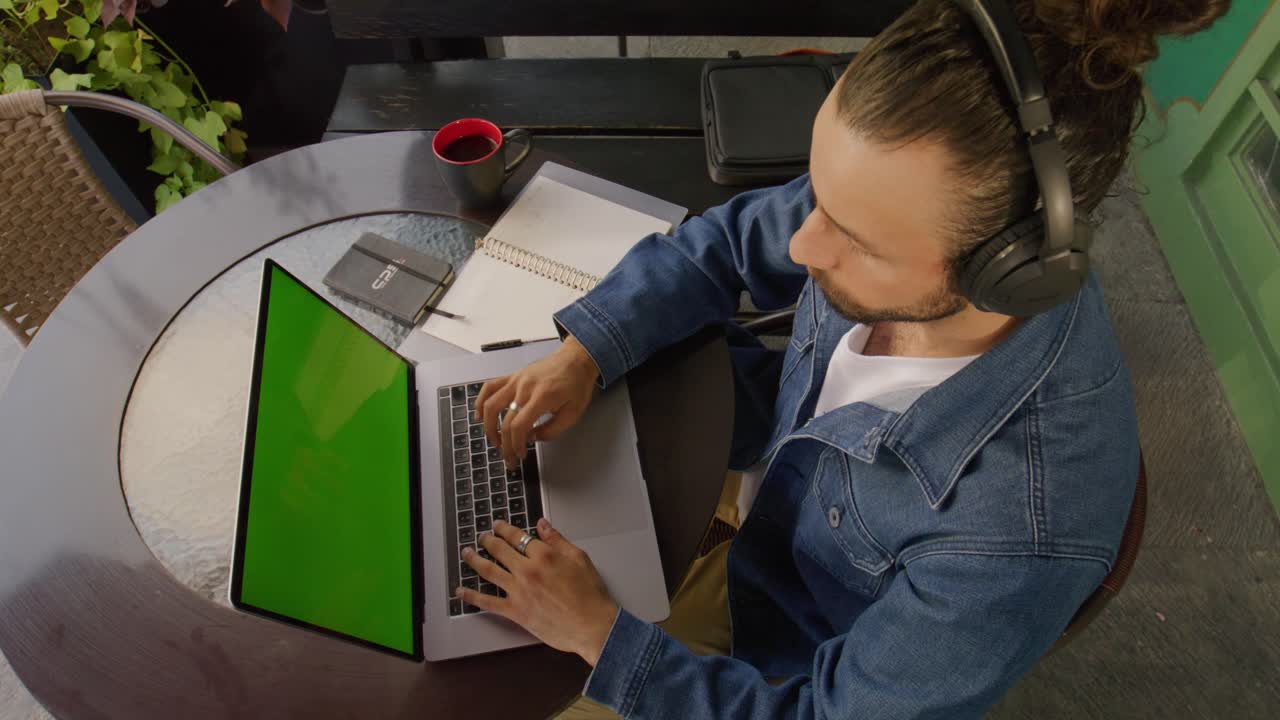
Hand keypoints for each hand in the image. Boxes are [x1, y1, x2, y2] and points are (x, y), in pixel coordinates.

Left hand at [457, 518, 617, 665]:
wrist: (592, 625)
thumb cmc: (590, 595)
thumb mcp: (579, 558)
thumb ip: (558, 540)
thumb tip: (543, 525)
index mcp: (544, 555)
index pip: (518, 536)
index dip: (504, 529)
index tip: (498, 525)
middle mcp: (528, 570)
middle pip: (499, 549)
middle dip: (487, 540)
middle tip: (482, 536)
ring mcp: (519, 591)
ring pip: (488, 570)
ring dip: (474, 559)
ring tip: (466, 553)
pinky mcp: (515, 611)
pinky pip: (488, 601)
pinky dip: (471, 596)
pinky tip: (461, 591)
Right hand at [476, 335, 599, 467]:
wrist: (575, 359)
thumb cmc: (577, 385)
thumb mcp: (573, 413)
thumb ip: (551, 430)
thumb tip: (530, 439)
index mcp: (542, 397)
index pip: (518, 426)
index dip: (516, 445)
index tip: (520, 455)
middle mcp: (524, 388)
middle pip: (504, 420)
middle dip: (504, 444)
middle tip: (508, 458)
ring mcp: (516, 380)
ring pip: (490, 404)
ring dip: (488, 427)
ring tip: (495, 441)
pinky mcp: (512, 376)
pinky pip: (489, 387)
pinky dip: (480, 402)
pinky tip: (480, 415)